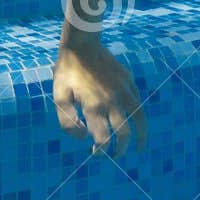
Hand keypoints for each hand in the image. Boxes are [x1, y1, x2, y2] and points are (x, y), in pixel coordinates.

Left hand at [53, 39, 146, 156]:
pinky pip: (138, 102)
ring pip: (139, 119)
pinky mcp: (128, 81)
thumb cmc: (67, 72)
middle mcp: (111, 101)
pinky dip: (138, 116)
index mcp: (93, 107)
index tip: (97, 153)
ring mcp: (123, 90)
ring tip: (140, 148)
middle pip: (123, 134)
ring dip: (141, 136)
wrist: (82, 44)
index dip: (101, 151)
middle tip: (115, 155)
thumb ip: (67, 121)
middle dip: (120, 149)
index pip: (103, 139)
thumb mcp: (58, 97)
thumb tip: (84, 136)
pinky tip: (134, 122)